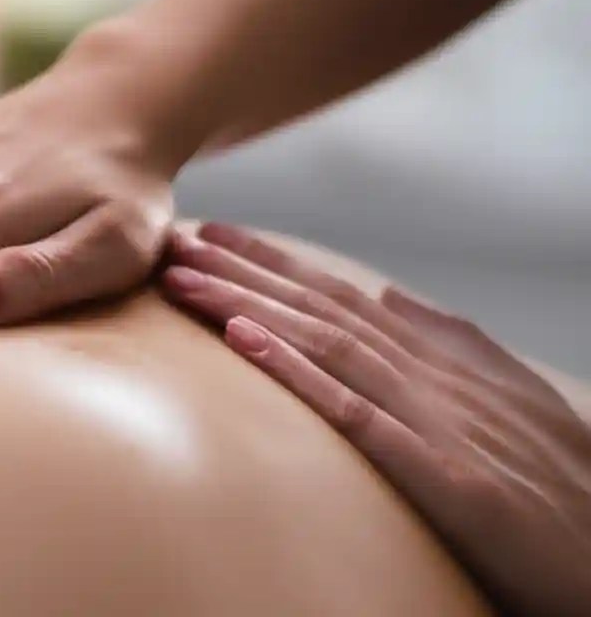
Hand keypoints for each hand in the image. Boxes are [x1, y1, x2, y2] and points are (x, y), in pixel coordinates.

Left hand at [162, 223, 590, 616]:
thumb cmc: (568, 491)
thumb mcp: (517, 404)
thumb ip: (457, 346)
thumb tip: (397, 295)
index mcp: (446, 364)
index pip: (343, 297)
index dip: (273, 262)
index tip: (212, 234)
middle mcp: (437, 380)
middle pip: (323, 309)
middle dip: (242, 272)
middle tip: (173, 242)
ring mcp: (442, 424)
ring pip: (328, 345)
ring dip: (248, 306)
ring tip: (185, 280)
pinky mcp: (450, 479)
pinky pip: (357, 416)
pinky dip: (298, 373)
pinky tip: (243, 341)